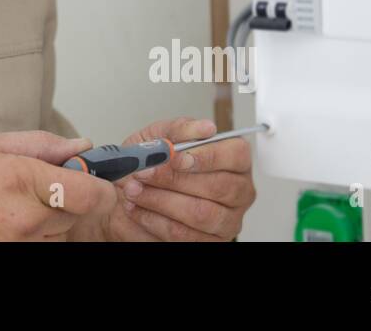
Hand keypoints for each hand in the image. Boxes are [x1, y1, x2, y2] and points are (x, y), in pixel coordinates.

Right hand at [0, 130, 117, 239]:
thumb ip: (40, 143)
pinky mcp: (17, 256)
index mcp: (24, 179)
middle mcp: (28, 217)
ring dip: (53, 216)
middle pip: (81, 211)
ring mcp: (23, 243)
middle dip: (72, 196)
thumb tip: (78, 145)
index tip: (97, 177)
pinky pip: (42, 243)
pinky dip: (35, 231)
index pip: (92, 192)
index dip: (103, 185)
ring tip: (18, 202)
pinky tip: (9, 219)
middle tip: (47, 184)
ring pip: (62, 230)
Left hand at [68, 118, 255, 241]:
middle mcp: (238, 190)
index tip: (174, 156)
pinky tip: (137, 208)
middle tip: (143, 172)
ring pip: (201, 214)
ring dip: (160, 201)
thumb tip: (205, 128)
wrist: (132, 190)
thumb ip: (179, 130)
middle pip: (218, 187)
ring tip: (134, 190)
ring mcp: (228, 220)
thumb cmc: (153, 162)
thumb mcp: (160, 136)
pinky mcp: (211, 242)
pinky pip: (184, 236)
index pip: (235, 155)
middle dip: (174, 179)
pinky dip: (154, 221)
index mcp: (233, 159)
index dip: (205, 156)